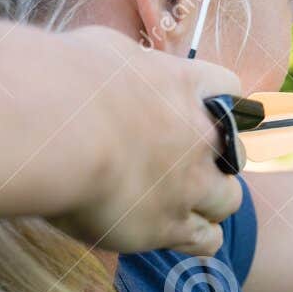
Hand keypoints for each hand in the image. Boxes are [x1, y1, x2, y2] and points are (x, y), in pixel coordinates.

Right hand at [47, 28, 243, 255]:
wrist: (54, 130)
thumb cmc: (64, 82)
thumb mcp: (102, 51)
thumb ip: (124, 67)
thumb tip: (120, 71)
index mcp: (184, 85)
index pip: (229, 88)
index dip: (218, 101)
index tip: (201, 111)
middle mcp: (198, 135)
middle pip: (238, 152)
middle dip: (216, 160)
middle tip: (183, 164)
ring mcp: (188, 183)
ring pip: (229, 200)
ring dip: (211, 201)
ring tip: (180, 203)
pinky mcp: (167, 225)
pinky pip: (206, 240)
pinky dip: (197, 237)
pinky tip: (176, 232)